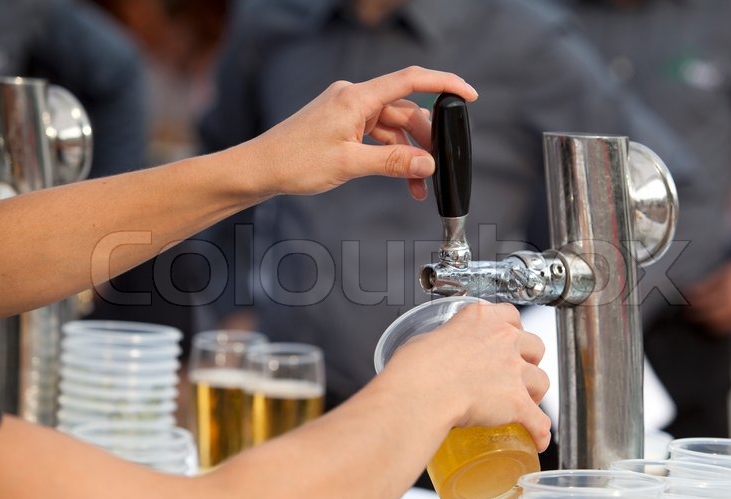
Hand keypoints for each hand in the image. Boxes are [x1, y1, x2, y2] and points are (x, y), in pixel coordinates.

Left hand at [235, 66, 477, 200]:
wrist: (261, 169)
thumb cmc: (294, 162)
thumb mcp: (349, 164)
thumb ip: (391, 163)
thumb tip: (427, 164)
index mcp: (356, 97)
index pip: (411, 81)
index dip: (444, 84)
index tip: (469, 95)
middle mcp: (354, 99)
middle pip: (405, 111)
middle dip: (425, 140)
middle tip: (437, 168)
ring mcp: (348, 112)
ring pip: (393, 129)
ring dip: (408, 155)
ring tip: (418, 186)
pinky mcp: (343, 127)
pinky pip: (377, 137)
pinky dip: (391, 156)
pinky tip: (400, 178)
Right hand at [387, 302, 551, 451]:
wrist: (421, 391)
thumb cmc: (416, 367)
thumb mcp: (428, 339)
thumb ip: (444, 342)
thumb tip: (439, 354)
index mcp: (481, 319)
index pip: (510, 315)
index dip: (513, 330)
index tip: (507, 338)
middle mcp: (502, 339)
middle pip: (534, 346)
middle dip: (529, 360)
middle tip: (516, 373)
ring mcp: (513, 370)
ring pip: (542, 380)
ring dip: (535, 393)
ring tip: (524, 404)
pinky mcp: (517, 401)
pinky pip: (538, 419)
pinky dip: (539, 431)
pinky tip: (536, 439)